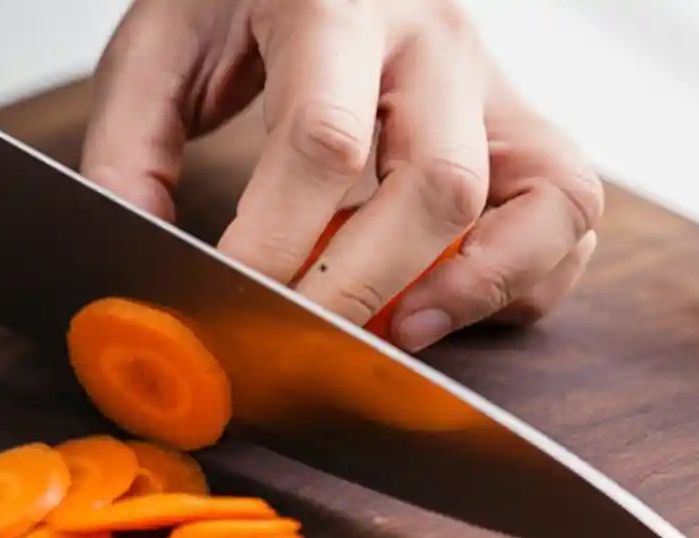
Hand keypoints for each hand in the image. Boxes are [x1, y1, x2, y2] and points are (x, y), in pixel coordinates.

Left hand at [81, 0, 603, 351]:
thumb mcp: (160, 47)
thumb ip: (130, 146)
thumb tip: (139, 260)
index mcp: (334, 2)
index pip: (324, 140)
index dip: (278, 240)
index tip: (230, 302)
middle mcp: (434, 37)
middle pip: (437, 185)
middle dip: (361, 288)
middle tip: (295, 343)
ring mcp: (491, 79)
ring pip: (539, 197)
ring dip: (471, 289)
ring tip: (395, 332)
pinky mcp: (520, 119)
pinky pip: (567, 207)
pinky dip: (522, 276)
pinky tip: (442, 302)